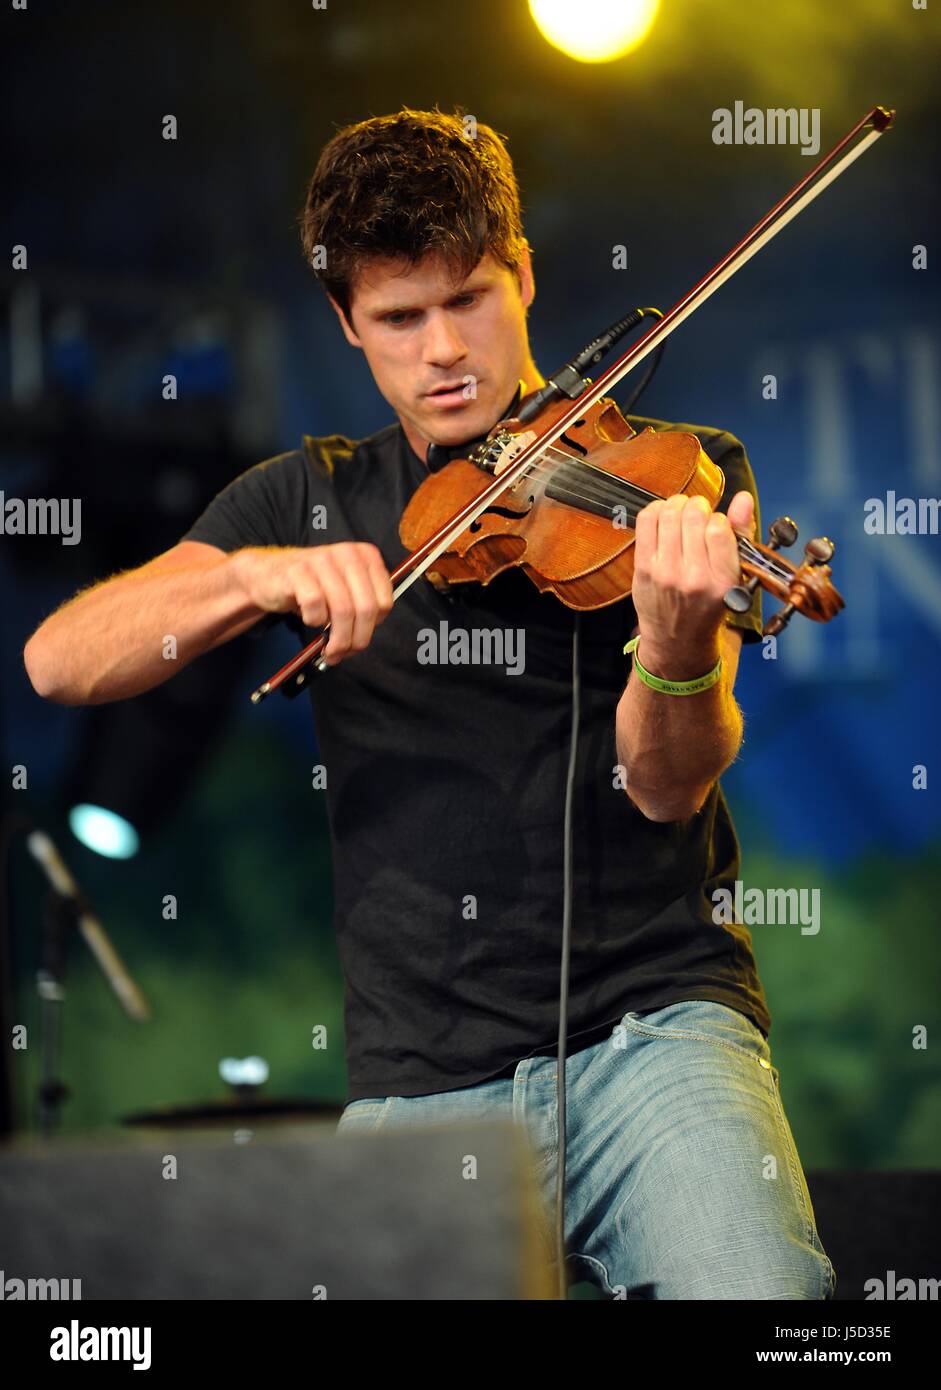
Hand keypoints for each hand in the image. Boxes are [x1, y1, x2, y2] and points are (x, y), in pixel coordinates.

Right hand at [234, 542, 392, 664]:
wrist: (269, 575)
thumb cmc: (311, 586)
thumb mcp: (345, 589)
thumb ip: (362, 606)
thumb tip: (367, 637)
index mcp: (365, 556)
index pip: (384, 601)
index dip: (374, 627)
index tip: (360, 637)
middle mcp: (347, 553)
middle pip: (365, 609)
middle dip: (357, 639)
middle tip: (345, 653)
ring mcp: (322, 560)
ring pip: (343, 610)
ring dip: (337, 640)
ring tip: (329, 650)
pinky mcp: (298, 571)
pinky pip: (315, 606)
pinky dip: (314, 621)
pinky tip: (310, 619)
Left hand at [631, 490, 754, 675]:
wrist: (676, 640)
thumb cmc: (709, 605)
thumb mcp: (735, 577)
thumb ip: (742, 535)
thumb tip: (743, 498)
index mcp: (723, 582)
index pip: (719, 529)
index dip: (717, 518)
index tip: (716, 524)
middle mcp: (694, 579)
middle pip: (693, 517)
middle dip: (697, 506)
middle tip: (698, 512)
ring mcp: (665, 574)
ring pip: (669, 515)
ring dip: (677, 504)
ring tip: (681, 511)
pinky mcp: (644, 570)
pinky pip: (647, 523)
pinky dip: (656, 510)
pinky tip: (663, 515)